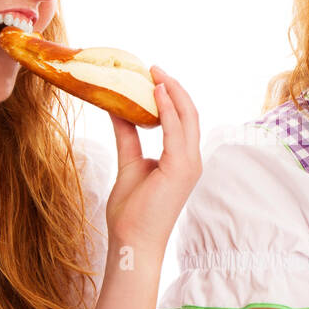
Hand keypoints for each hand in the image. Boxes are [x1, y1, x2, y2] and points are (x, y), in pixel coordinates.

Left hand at [104, 66, 201, 251]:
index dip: (172, 96)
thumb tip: (117, 109)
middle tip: (153, 68)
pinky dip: (167, 108)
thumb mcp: (129, 163)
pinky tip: (155, 92)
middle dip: (173, 88)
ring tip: (154, 73)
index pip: (183, 120)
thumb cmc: (131, 212)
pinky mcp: (180, 168)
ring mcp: (189, 164)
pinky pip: (176, 130)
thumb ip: (128, 136)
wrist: (131, 240)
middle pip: (190, 113)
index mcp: (182, 160)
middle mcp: (191, 160)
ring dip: (171, 91)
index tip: (153, 77)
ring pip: (187, 117)